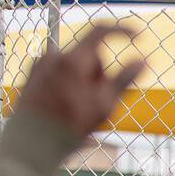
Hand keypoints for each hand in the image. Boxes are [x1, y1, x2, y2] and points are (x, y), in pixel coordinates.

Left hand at [16, 26, 144, 146]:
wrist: (30, 144)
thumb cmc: (68, 127)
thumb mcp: (104, 105)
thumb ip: (124, 79)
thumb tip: (144, 60)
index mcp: (73, 60)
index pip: (101, 31)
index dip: (123, 31)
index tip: (138, 37)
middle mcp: (54, 56)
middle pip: (90, 55)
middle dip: (100, 73)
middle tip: (100, 100)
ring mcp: (40, 65)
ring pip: (75, 65)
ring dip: (84, 80)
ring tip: (80, 108)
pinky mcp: (32, 75)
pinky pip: (59, 72)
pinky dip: (69, 84)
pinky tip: (66, 107)